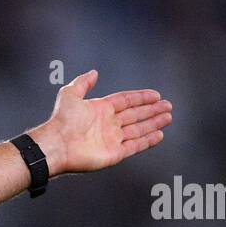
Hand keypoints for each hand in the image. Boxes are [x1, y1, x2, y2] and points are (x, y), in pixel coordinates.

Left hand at [28, 70, 171, 174]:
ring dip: (153, 123)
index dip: (141, 98)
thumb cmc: (62, 120)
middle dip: (152, 110)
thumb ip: (83, 83)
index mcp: (100, 110)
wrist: (57, 144)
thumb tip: (94, 72)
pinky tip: (159, 134)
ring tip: (168, 117)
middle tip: (168, 105)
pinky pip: (135, 146)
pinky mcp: (114, 154)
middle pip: (135, 115)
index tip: (156, 95)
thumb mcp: (70, 94)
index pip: (126, 101)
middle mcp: (107, 124)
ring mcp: (111, 140)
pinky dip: (147, 141)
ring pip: (138, 130)